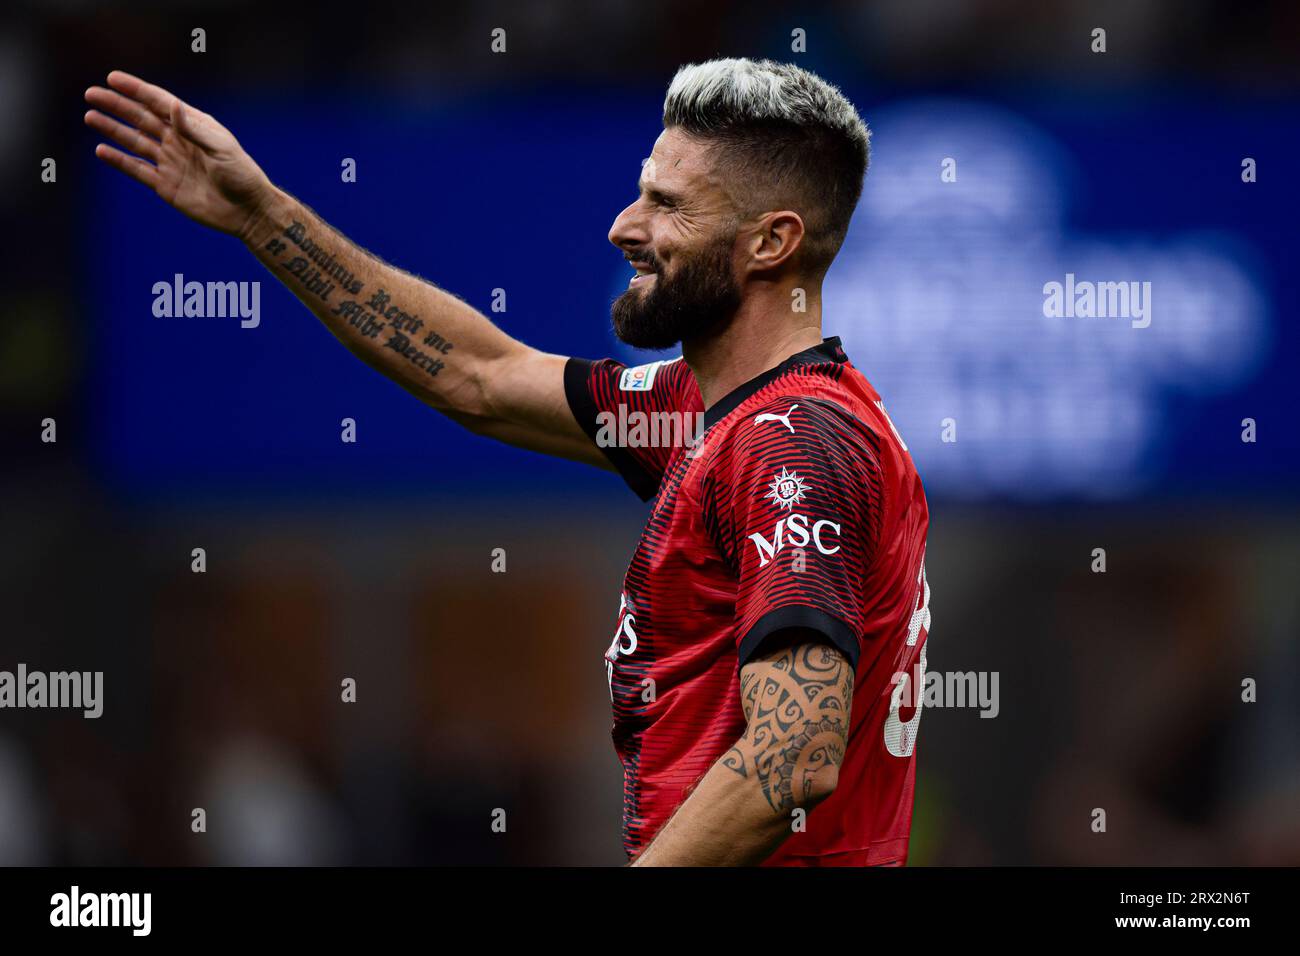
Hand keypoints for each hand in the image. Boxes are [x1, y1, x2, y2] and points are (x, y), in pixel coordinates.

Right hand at [84, 71, 274, 238]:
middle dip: (116, 106)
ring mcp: (170, 163)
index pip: (159, 102)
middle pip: (141, 118)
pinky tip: (101, 150)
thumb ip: (193, 129)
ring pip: (134, 142)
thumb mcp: (221, 148)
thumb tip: (172, 105)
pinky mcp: (166, 185)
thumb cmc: (242, 175)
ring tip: (90, 117)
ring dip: (112, 129)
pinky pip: (137, 170)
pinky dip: (119, 161)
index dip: (136, 90)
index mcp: (193, 126)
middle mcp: (178, 141)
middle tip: (91, 94)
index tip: (112, 78)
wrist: (248, 211)